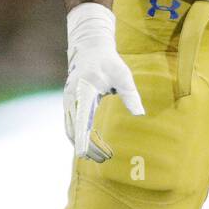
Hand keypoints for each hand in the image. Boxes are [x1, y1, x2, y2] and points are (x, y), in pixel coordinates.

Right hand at [64, 2, 143, 161]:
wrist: (90, 49)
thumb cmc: (108, 62)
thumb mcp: (122, 74)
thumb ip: (130, 94)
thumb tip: (140, 114)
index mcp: (83, 91)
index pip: (81, 119)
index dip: (82, 138)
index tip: (82, 154)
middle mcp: (72, 98)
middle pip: (75, 129)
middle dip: (87, 146)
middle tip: (104, 159)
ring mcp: (68, 102)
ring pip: (72, 129)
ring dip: (84, 144)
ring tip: (101, 156)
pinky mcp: (70, 104)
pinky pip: (73, 125)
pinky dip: (81, 136)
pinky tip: (95, 144)